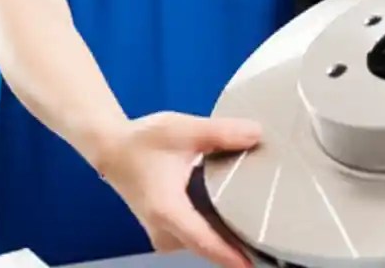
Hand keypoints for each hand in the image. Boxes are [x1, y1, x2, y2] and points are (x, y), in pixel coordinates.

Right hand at [93, 112, 261, 267]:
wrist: (112, 149)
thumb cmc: (142, 141)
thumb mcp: (184, 129)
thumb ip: (221, 132)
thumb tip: (256, 134)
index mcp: (167, 209)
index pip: (204, 241)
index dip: (230, 253)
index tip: (253, 262)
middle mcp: (163, 229)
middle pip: (208, 246)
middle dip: (238, 242)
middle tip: (272, 232)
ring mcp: (164, 234)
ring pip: (204, 243)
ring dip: (228, 234)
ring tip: (260, 219)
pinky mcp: (168, 231)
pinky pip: (198, 237)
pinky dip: (217, 229)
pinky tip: (238, 213)